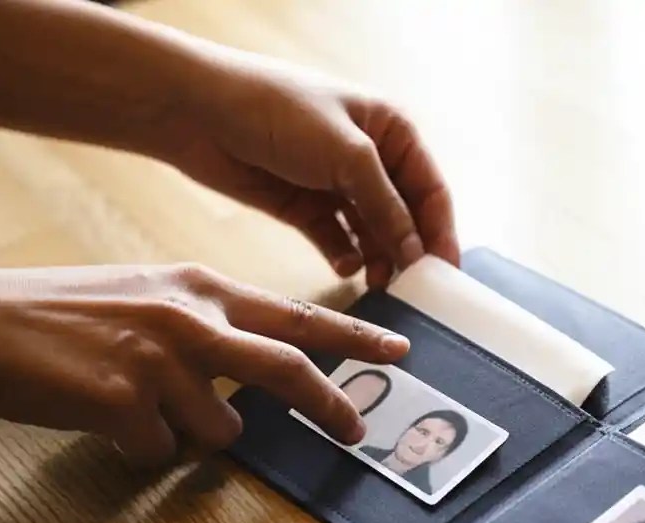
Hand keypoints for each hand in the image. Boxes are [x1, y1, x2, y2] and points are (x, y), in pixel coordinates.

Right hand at [0, 259, 405, 466]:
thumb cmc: (61, 311)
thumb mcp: (148, 295)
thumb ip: (206, 325)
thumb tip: (249, 375)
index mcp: (200, 287)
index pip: (298, 314)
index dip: (354, 336)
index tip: (400, 349)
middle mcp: (191, 319)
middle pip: (289, 369)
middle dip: (331, 406)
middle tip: (357, 432)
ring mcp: (160, 361)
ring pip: (219, 429)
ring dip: (190, 433)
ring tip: (135, 403)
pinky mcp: (124, 403)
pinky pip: (159, 451)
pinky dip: (138, 447)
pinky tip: (100, 416)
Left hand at [160, 49, 458, 288]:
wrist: (199, 113)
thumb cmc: (279, 111)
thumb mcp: (347, 155)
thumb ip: (386, 207)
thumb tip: (417, 252)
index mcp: (391, 130)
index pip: (430, 189)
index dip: (441, 230)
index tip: (446, 272)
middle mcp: (369, 158)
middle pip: (404, 215)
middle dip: (409, 249)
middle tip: (414, 288)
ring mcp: (335, 184)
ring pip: (372, 232)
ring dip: (378, 258)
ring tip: (379, 284)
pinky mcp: (304, 207)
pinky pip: (336, 239)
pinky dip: (344, 255)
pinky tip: (345, 268)